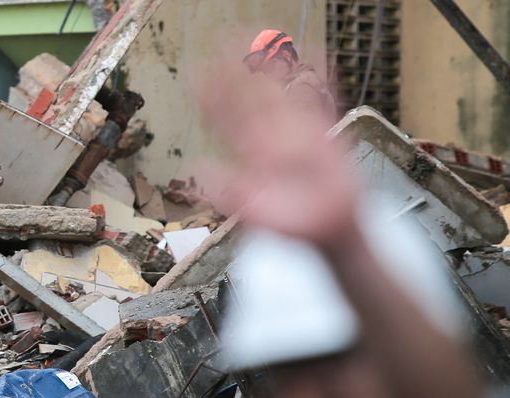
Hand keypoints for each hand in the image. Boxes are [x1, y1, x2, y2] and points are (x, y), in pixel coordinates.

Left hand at [196, 59, 360, 248]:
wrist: (329, 232)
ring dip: (276, 66)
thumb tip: (196, 169)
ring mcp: (298, 132)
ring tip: (266, 39)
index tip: (197, 73)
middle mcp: (271, 138)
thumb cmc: (291, 225)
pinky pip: (321, 100)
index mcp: (251, 154)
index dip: (212, 96)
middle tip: (226, 40)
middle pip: (252, 96)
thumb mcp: (253, 212)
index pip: (227, 119)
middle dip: (239, 70)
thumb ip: (227, 190)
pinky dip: (319, 77)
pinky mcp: (325, 134)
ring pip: (283, 92)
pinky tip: (314, 53)